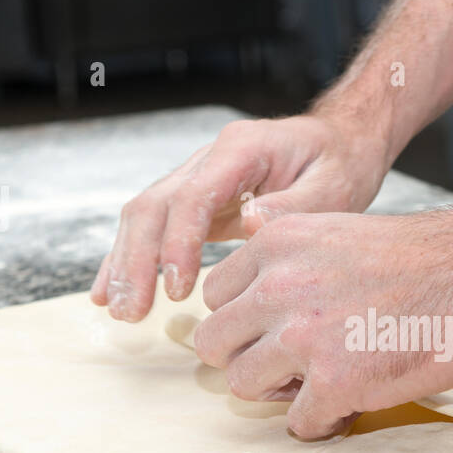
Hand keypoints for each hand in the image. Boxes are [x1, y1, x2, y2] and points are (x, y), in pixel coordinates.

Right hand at [91, 114, 389, 321]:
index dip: (178, 243)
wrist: (339, 142)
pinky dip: (131, 258)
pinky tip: (111, 291)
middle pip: (154, 205)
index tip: (177, 289)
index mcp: (241, 149)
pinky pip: (155, 226)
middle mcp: (209, 158)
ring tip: (120, 310)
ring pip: (145, 215)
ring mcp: (197, 176)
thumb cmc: (340, 164)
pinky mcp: (196, 199)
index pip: (193, 196)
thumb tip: (250, 222)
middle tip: (132, 311)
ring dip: (126, 263)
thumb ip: (293, 206)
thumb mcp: (334, 186)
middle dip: (137, 260)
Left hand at [193, 211, 452, 438]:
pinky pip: (298, 423)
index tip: (273, 330)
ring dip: (277, 394)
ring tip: (318, 386)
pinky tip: (351, 405)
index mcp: (276, 244)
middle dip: (248, 358)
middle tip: (287, 366)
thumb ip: (291, 261)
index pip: (215, 295)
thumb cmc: (424, 257)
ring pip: (242, 386)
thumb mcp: (337, 233)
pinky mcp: (336, 381)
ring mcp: (303, 337)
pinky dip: (323, 422)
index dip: (244, 320)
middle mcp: (278, 287)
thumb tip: (260, 304)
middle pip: (214, 343)